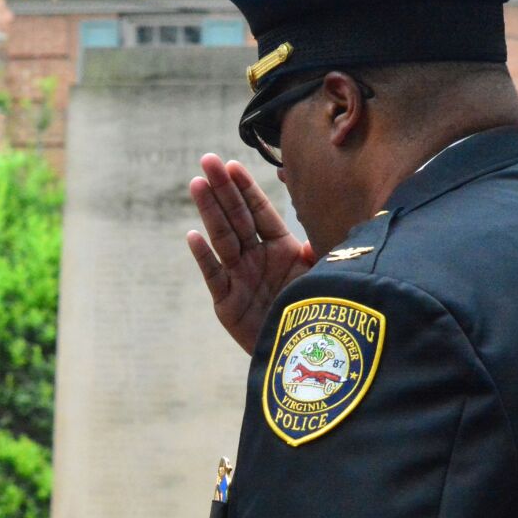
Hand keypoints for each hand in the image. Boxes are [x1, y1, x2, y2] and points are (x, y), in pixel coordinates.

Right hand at [187, 154, 315, 356]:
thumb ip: (320, 252)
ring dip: (209, 210)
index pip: (259, 211)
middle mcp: (256, 259)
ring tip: (198, 184)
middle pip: (236, 217)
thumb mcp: (324, 277)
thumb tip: (313, 236)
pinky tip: (193, 236)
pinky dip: (204, 256)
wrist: (303, 357)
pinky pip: (214, 275)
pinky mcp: (227, 304)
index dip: (246, 188)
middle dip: (222, 188)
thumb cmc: (316, 314)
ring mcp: (239, 279)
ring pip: (222, 238)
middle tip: (207, 160)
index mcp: (280, 248)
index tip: (232, 163)